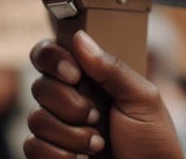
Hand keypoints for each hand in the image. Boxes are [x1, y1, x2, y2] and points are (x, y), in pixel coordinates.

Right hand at [24, 30, 183, 158]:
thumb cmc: (153, 141)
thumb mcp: (142, 99)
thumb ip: (112, 68)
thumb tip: (81, 38)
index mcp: (89, 77)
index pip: (52, 53)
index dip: (53, 59)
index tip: (75, 75)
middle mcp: (69, 99)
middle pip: (40, 86)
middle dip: (69, 105)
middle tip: (96, 116)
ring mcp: (58, 128)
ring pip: (35, 119)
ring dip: (70, 135)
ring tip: (98, 145)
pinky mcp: (51, 154)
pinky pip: (31, 147)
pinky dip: (58, 155)